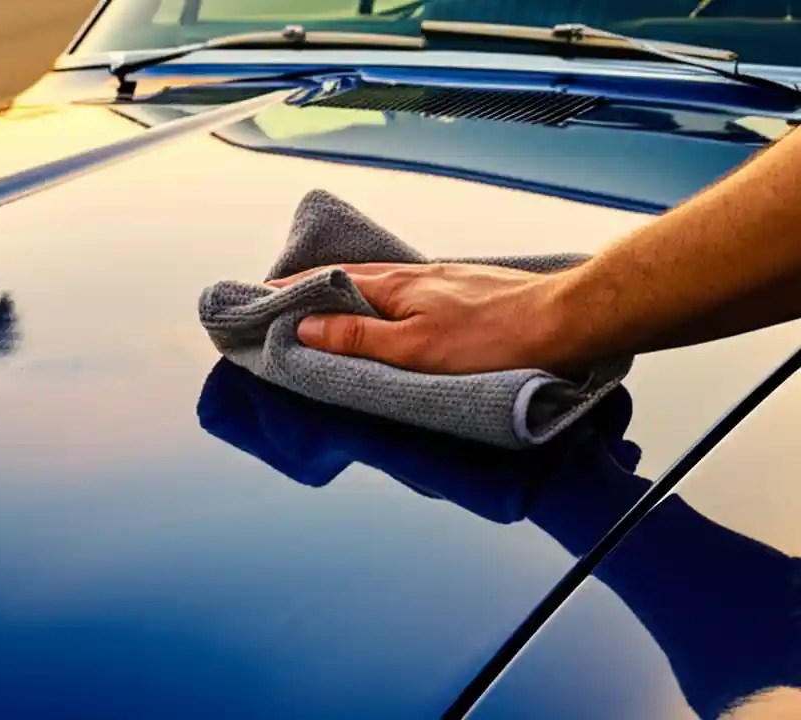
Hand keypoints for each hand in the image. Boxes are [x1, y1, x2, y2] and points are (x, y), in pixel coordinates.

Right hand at [267, 263, 578, 373]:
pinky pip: (400, 291)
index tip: (255, 300)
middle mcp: (411, 275)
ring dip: (340, 292)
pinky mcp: (459, 291)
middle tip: (275, 301)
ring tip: (316, 304)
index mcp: (393, 286)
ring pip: (374, 283)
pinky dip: (373, 298)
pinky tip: (380, 309)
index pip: (324, 282)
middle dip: (307, 287)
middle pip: (345, 276)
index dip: (287, 292)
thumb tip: (306, 326)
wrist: (563, 321)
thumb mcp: (413, 349)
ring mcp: (437, 281)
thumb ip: (356, 338)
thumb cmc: (493, 339)